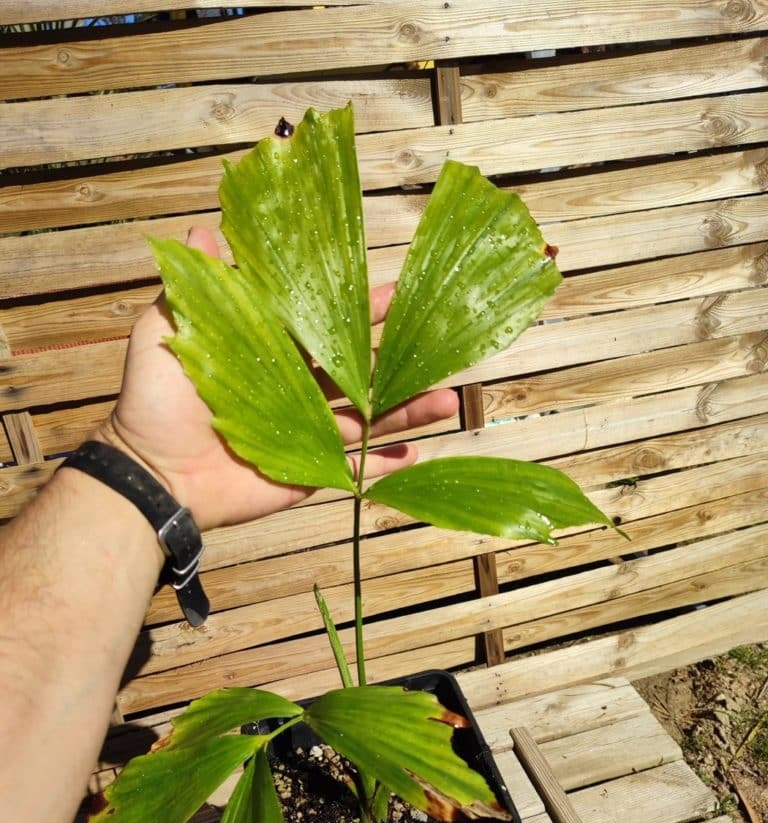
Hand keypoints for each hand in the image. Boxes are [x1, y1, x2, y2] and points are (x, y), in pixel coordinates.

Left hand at [94, 227, 458, 530]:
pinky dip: (385, 462)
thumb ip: (194, 290)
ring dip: (408, 411)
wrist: (153, 473)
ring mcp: (306, 431)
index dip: (359, 310)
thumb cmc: (155, 401)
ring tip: (448, 401)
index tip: (394, 292)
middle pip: (358, 372)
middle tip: (438, 346)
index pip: (324, 326)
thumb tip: (202, 230)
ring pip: (367, 419)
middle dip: (399, 361)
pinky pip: (355, 466)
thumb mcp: (165, 332)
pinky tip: (415, 454)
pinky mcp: (309, 470)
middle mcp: (296, 389)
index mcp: (271, 354)